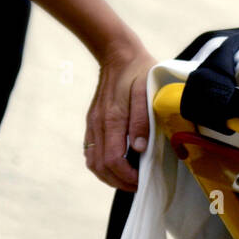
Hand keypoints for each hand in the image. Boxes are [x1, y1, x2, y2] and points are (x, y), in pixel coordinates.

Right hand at [84, 37, 157, 190]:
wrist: (118, 54)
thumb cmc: (139, 72)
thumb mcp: (147, 92)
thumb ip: (142, 120)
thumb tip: (139, 148)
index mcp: (112, 119)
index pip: (113, 160)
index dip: (127, 176)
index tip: (142, 180)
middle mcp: (98, 124)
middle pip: (100, 166)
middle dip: (119, 181)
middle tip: (138, 184)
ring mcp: (92, 124)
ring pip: (92, 162)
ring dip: (109, 176)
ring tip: (128, 178)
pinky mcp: (92, 122)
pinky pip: (91, 151)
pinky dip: (102, 164)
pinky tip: (117, 164)